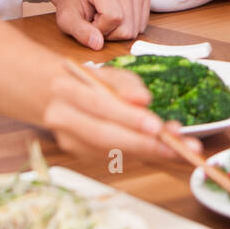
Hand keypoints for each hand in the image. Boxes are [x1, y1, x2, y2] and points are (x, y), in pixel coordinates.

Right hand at [42, 64, 200, 161]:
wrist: (52, 93)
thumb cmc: (86, 80)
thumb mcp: (106, 73)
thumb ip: (126, 84)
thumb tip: (143, 100)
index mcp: (66, 89)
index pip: (100, 105)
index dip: (128, 118)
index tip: (157, 126)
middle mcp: (61, 117)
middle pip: (103, 135)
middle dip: (141, 142)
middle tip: (173, 146)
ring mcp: (67, 139)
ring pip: (108, 150)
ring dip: (145, 151)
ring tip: (177, 149)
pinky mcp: (77, 152)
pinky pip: (110, 156)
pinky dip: (136, 153)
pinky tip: (159, 150)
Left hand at [54, 0, 150, 49]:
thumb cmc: (72, 4)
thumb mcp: (66, 20)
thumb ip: (80, 32)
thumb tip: (98, 44)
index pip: (113, 17)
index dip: (100, 28)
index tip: (90, 23)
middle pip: (127, 25)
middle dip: (110, 31)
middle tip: (97, 21)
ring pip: (136, 28)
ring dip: (120, 30)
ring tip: (106, 19)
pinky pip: (142, 24)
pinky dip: (129, 26)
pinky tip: (117, 17)